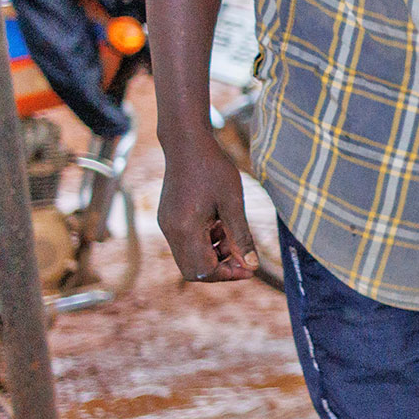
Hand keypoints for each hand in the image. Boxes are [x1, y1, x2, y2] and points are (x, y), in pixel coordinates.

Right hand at [157, 139, 257, 281]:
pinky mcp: (169, 218)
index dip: (228, 274)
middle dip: (220, 268)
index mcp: (185, 229)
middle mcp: (171, 231)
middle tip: (243, 256)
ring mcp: (167, 225)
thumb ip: (241, 236)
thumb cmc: (213, 169)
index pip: (203, 271)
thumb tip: (252, 265)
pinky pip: (186, 242)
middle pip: (194, 270)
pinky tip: (220, 224)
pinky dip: (205, 241)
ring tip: (233, 232)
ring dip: (214, 253)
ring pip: (190, 257)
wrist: (187, 144)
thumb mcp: (233, 203)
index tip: (250, 267)